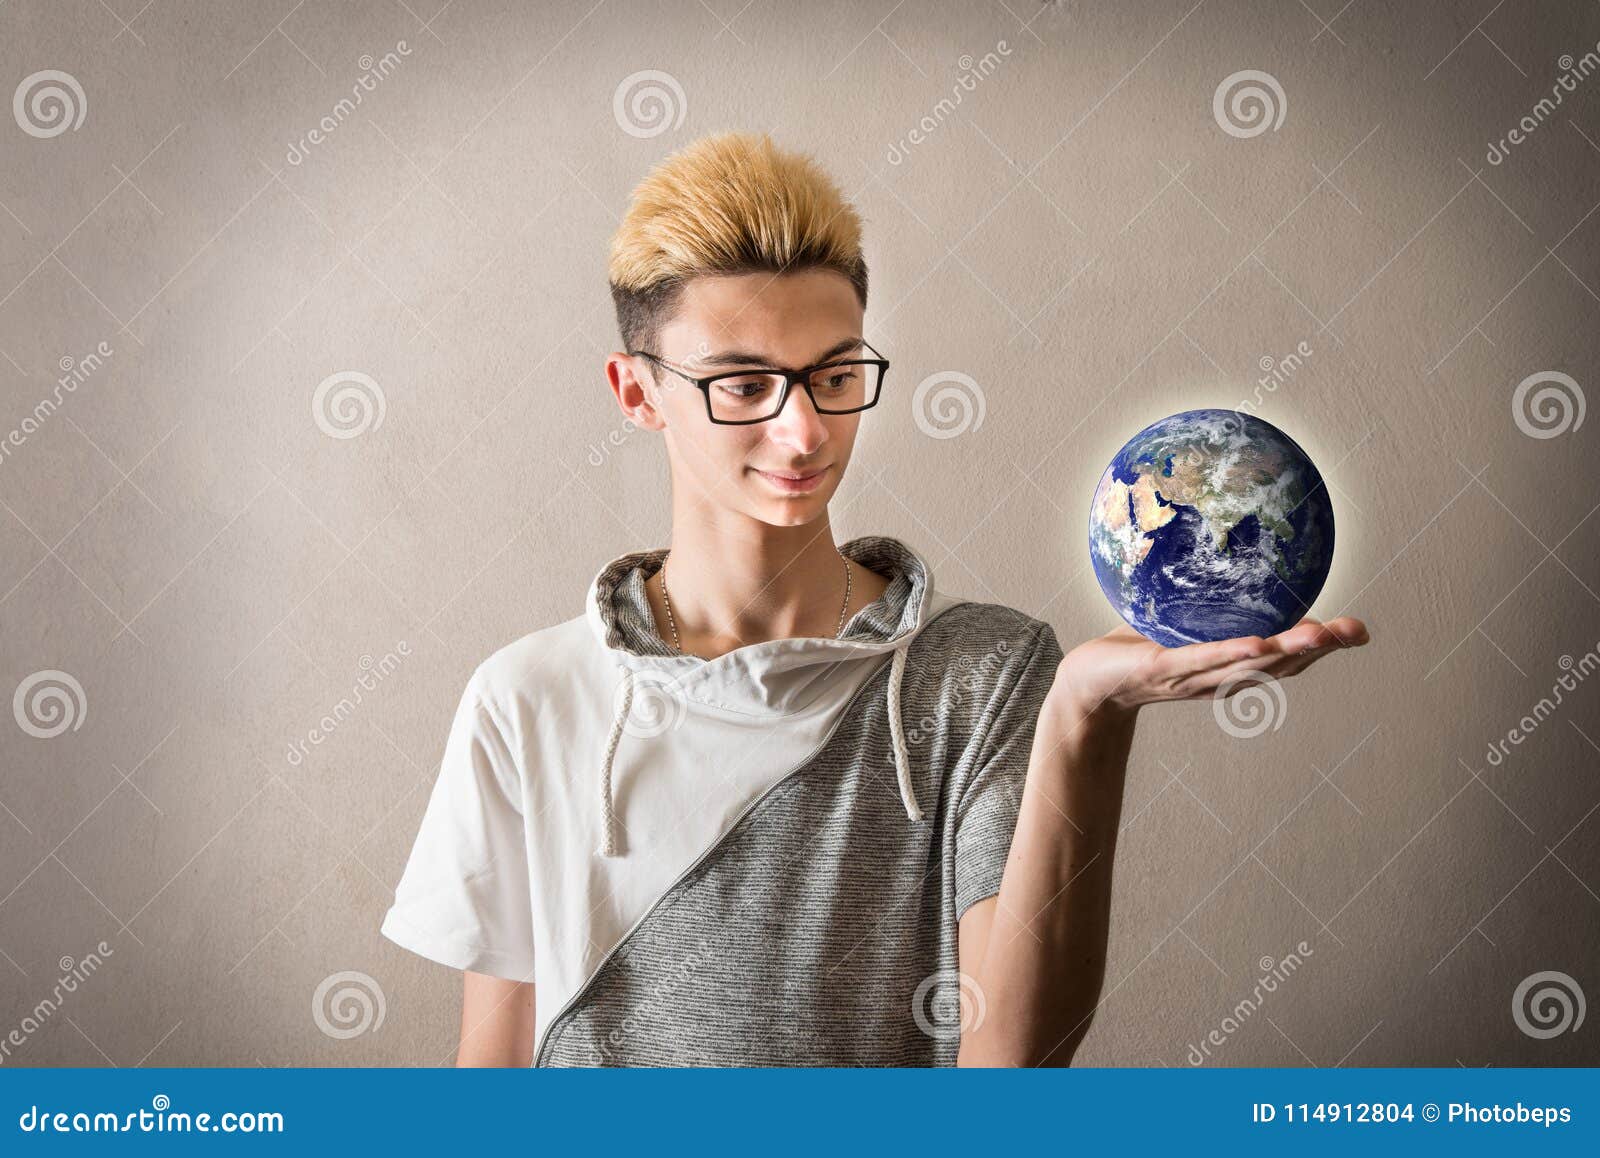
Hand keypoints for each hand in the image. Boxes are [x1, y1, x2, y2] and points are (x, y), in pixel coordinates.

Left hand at [1050, 616, 1371, 724]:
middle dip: (1321, 649)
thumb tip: (1224, 546)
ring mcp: (1194, 677)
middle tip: (1357, 631)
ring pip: (1249, 665)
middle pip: (1280, 664)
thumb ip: (1205, 596)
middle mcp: (1220, 677)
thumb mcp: (1176, 619)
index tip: (1360, 632)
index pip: (1285, 657)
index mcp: (1230, 666)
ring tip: (1321, 634)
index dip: (1324, 647)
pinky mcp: (1163, 671)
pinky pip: (1201, 661)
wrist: (1088, 685)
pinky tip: (1255, 642)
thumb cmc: (1133, 647)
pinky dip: (1229, 653)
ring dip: (1286, 650)